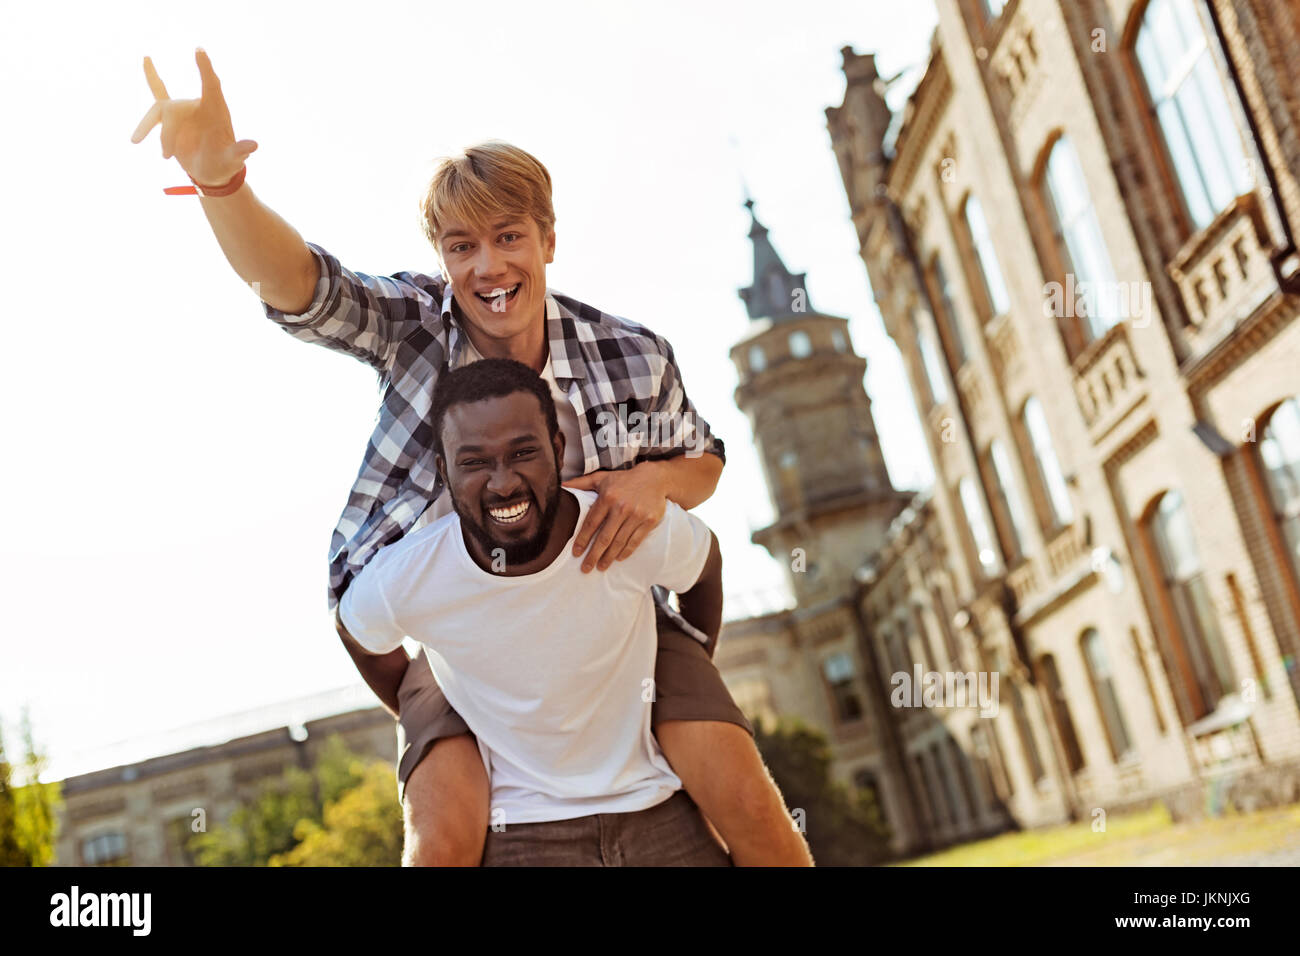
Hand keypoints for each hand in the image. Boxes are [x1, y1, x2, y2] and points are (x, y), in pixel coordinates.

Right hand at [129, 48, 257, 187]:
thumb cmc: (225, 164)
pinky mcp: (172, 116)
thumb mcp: (232, 160)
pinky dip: (152, 76)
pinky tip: (146, 59)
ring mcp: (185, 110)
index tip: (200, 51)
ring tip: (137, 142)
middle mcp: (200, 106)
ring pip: (160, 110)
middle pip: (175, 108)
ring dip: (148, 126)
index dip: (206, 69)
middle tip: (166, 156)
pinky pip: (159, 91)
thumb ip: (239, 152)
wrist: (212, 172)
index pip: (212, 86)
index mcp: (217, 111)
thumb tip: (253, 145)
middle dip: (167, 133)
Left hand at [564, 462, 668, 571]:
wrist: (656, 478)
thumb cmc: (625, 479)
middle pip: (604, 537)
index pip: (591, 523)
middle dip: (593, 555)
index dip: (582, 540)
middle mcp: (621, 507)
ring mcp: (636, 515)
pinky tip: (619, 558)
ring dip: (609, 557)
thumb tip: (562, 486)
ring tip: (601, 566)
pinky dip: (626, 551)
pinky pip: (635, 540)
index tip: (576, 553)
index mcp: (607, 497)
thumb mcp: (603, 478)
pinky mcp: (649, 521)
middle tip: (586, 568)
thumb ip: (582, 482)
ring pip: (619, 542)